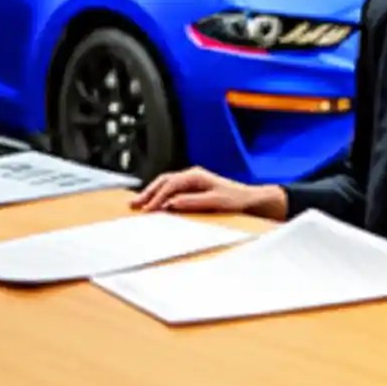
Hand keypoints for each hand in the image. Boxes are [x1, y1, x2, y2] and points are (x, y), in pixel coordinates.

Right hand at [130, 166, 285, 218]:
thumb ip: (193, 202)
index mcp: (196, 176)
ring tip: (138, 205)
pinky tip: (154, 204)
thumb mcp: (216, 202)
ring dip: (152, 194)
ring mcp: (192, 181)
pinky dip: (160, 195)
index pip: (170, 185)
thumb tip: (171, 203)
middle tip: (134, 205)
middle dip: (148, 193)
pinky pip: (171, 189)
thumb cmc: (236, 199)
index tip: (147, 210)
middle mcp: (192, 175)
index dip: (157, 197)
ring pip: (166, 184)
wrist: (252, 199)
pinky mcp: (193, 188)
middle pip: (163, 181)